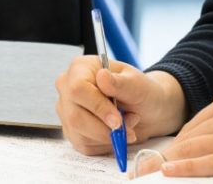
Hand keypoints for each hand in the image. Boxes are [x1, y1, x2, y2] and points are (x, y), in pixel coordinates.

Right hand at [55, 55, 186, 155]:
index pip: (78, 89)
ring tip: (128, 124)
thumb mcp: (136, 83)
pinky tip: (118, 132)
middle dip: (104, 127)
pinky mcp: (71, 131)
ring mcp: (66, 111)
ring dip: (108, 135)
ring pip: (79, 133)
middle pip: (75, 116)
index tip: (117, 120)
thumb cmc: (140, 90)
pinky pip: (84, 145)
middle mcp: (67, 88)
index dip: (97, 107)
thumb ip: (119, 82)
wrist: (146, 107)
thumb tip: (102, 76)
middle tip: (127, 128)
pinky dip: (105, 143)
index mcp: (81, 68)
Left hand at [134, 94, 212, 178]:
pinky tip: (168, 174)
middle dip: (160, 158)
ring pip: (191, 151)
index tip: (151, 162)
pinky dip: (184, 169)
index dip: (170, 147)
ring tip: (143, 177)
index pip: (190, 127)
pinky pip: (206, 163)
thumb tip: (196, 150)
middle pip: (185, 140)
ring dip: (164, 166)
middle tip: (135, 172)